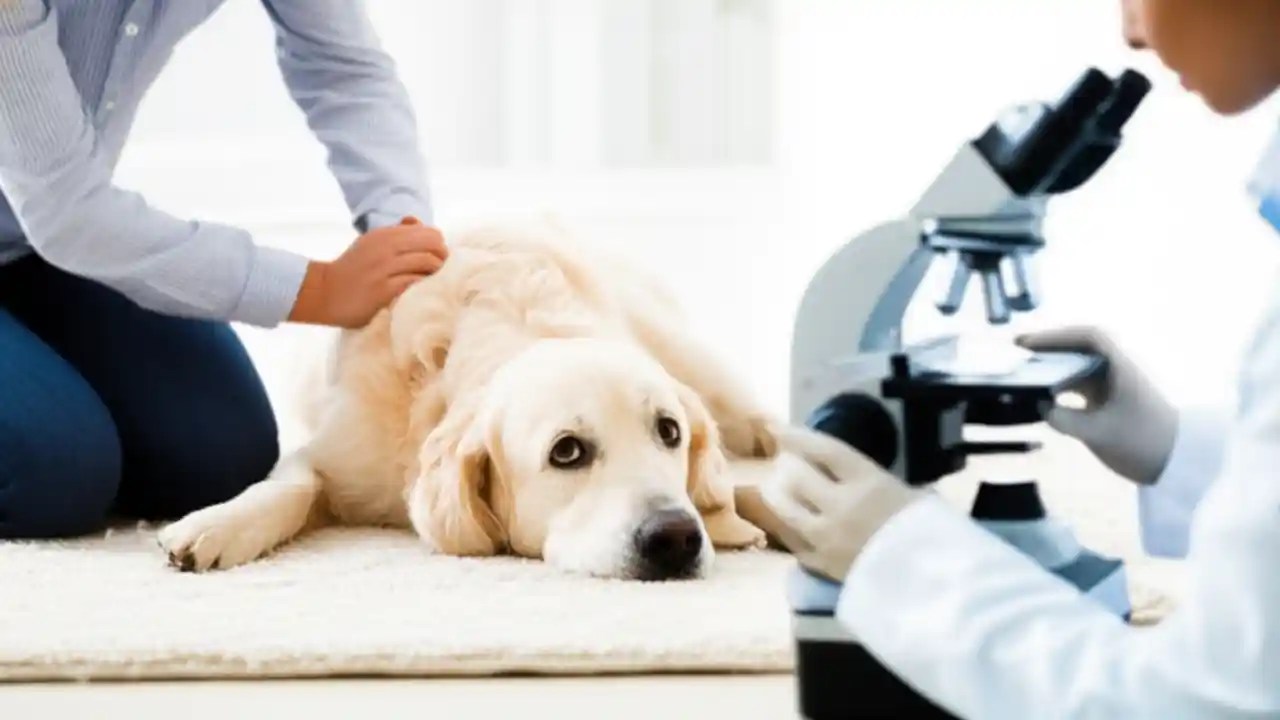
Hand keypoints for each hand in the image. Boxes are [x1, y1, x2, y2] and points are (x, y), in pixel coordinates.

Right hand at [289, 216, 447, 327]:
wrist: (324, 293)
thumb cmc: (352, 270)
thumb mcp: (371, 243)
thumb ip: (395, 233)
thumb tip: (416, 221)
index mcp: (385, 234)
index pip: (429, 232)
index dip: (438, 246)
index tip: (436, 260)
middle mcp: (386, 247)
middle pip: (433, 244)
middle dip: (442, 259)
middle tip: (439, 273)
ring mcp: (384, 268)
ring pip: (427, 262)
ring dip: (435, 275)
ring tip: (431, 285)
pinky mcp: (383, 290)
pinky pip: (415, 283)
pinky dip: (423, 287)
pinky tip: (420, 294)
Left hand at [762, 425, 921, 582]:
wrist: (933, 586)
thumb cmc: (934, 536)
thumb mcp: (916, 499)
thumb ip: (885, 486)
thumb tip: (873, 481)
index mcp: (868, 482)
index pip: (825, 451)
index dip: (798, 437)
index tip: (776, 428)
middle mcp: (841, 505)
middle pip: (798, 478)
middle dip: (786, 467)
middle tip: (781, 462)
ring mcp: (827, 537)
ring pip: (787, 510)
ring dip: (777, 496)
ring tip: (771, 489)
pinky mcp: (822, 565)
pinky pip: (793, 543)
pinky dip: (787, 530)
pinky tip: (784, 525)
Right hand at [1017, 326, 1176, 484]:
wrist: (1179, 465)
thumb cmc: (1144, 444)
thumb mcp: (1100, 434)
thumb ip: (1066, 420)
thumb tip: (1043, 407)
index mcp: (1122, 368)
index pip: (1091, 337)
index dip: (1058, 335)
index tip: (1029, 343)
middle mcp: (1119, 371)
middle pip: (1081, 348)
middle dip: (1050, 347)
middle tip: (1018, 352)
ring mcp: (1116, 386)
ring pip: (1080, 366)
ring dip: (1054, 366)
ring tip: (1025, 370)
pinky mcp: (1113, 403)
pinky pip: (1083, 385)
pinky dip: (1062, 385)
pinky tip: (1044, 395)